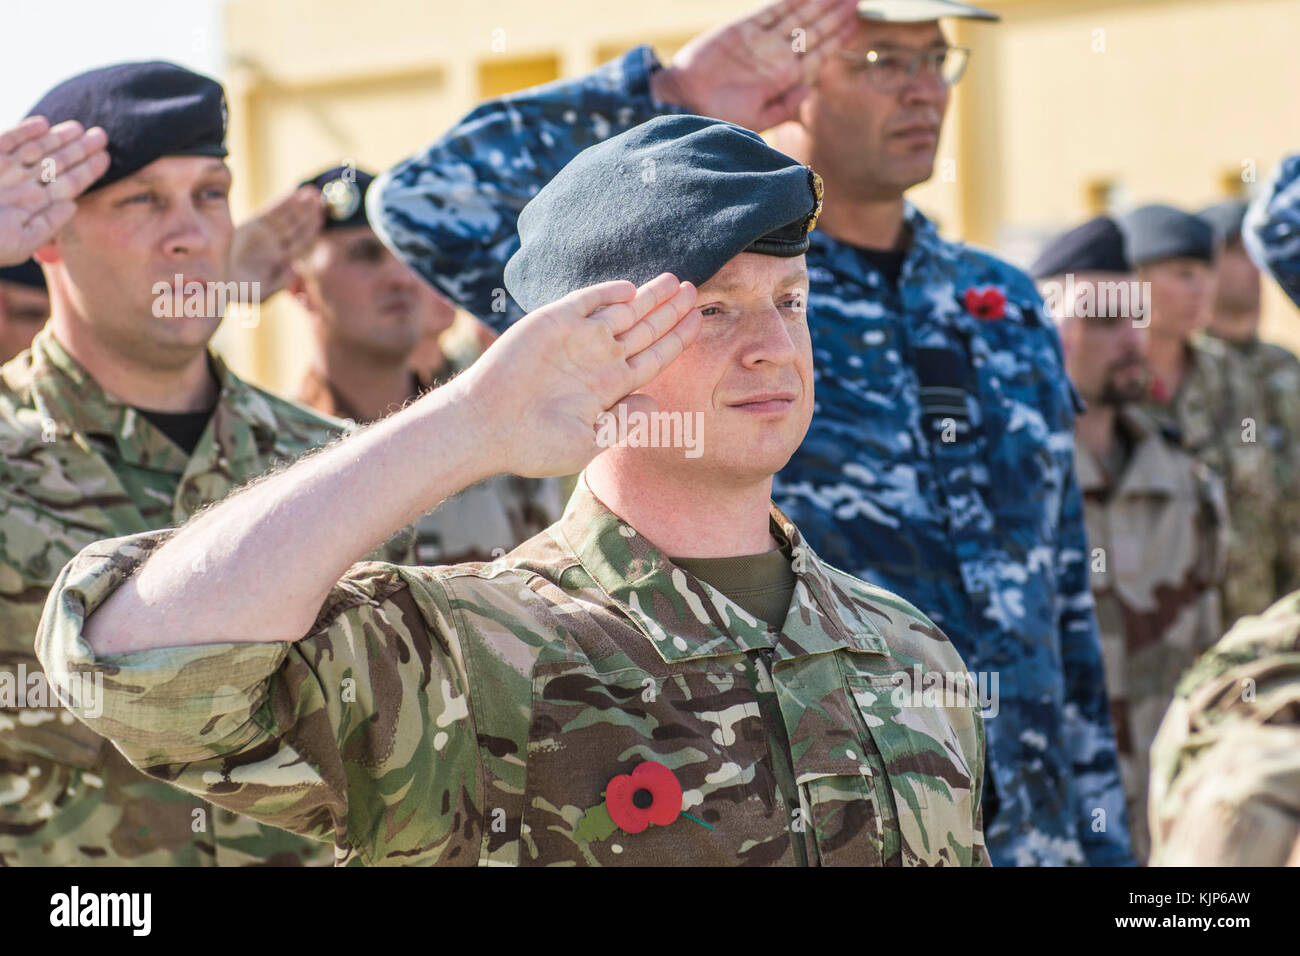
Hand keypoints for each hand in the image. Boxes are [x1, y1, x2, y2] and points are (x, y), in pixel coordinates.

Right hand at [0, 116, 108, 265]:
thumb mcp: (22, 242)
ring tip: (81, 128)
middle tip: (102, 136)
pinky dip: (24, 131)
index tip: (106, 159)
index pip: (68, 185)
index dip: (87, 171)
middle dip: (80, 149)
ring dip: (58, 137)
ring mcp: (5, 168)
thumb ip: (49, 224)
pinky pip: (9, 140)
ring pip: (37, 148)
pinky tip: (44, 124)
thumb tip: (73, 205)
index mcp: (36, 205)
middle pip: (57, 162)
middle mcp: (23, 184)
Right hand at [229, 185, 323, 297]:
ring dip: (299, 204)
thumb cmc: (238, 292)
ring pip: (286, 217)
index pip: (300, 242)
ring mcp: (263, 234)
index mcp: (280, 260)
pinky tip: (295, 194)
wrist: (216, 283)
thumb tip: (293, 268)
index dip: (312, 228)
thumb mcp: (262, 294)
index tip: (322, 216)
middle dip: (309, 212)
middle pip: (296, 226)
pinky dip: (283, 203)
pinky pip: (270, 212)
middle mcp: (274, 245)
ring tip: (313, 192)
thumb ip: (279, 283)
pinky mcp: (251, 226)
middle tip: (322, 198)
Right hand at [459, 273, 700, 477]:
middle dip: (670, 310)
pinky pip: (587, 301)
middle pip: (645, 329)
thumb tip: (656, 401)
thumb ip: (623, 421)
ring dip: (648, 296)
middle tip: (694, 291)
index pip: (654, 356)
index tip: (698, 321)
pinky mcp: (552, 322)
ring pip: (622, 311)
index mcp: (611, 387)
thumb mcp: (588, 442)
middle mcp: (598, 359)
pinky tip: (631, 289)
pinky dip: (608, 293)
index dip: (677, 339)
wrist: (486, 427)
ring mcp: (577, 339)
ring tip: (675, 281)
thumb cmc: (534, 444)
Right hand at [651, 0, 858, 131]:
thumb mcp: (757, 120)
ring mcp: (762, 40)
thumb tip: (810, 88)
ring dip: (820, 3)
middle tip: (856, 0)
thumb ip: (785, 105)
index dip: (837, 38)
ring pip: (798, 16)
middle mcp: (777, 56)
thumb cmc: (720, 117)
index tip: (855, 25)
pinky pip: (773, 9)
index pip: (818, 54)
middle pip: (814, 31)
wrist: (685, 101)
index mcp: (784, 79)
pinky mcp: (745, 28)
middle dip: (835, 15)